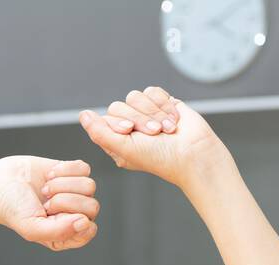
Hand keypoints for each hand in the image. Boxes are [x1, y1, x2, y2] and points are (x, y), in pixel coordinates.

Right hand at [0, 156, 98, 250]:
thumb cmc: (12, 209)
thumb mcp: (32, 228)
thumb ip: (60, 232)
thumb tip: (85, 223)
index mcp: (67, 235)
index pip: (89, 229)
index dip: (71, 219)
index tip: (49, 215)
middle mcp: (75, 215)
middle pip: (92, 206)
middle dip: (64, 200)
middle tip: (44, 202)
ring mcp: (75, 194)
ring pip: (89, 185)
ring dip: (62, 184)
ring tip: (45, 189)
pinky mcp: (72, 173)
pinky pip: (83, 169)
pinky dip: (63, 169)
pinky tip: (48, 176)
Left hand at [79, 86, 226, 188]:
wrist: (195, 152)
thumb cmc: (161, 158)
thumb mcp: (124, 149)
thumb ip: (100, 132)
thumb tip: (83, 115)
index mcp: (117, 142)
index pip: (105, 119)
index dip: (118, 122)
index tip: (130, 132)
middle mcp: (130, 128)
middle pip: (119, 105)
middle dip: (139, 119)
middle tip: (153, 134)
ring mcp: (146, 114)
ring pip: (135, 96)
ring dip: (153, 113)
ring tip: (166, 130)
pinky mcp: (162, 103)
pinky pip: (153, 91)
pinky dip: (164, 105)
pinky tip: (174, 120)